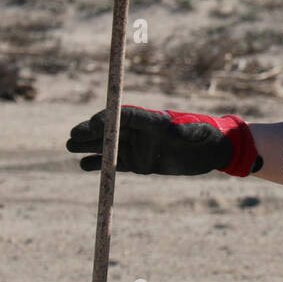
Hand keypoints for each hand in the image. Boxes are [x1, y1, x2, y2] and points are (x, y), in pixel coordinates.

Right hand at [65, 105, 261, 175]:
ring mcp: (139, 147)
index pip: (125, 116)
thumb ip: (186, 132)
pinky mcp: (140, 163)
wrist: (212, 151)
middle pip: (111, 130)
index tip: (91, 124)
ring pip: (109, 146)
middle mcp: (142, 132)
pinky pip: (115, 164)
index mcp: (153, 121)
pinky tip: (83, 165)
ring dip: (90, 146)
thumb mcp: (198, 133)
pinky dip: (99, 164)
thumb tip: (174, 131)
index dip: (108, 119)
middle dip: (91, 132)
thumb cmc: (206, 136)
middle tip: (72, 137)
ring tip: (70, 147)